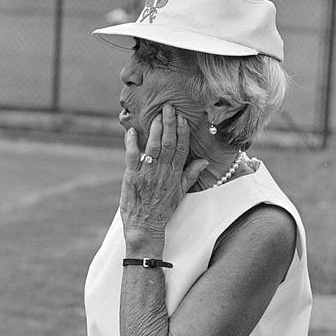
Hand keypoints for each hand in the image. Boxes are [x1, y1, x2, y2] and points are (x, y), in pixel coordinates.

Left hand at [120, 104, 208, 241]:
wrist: (145, 227)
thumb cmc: (162, 210)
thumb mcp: (180, 193)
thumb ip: (191, 175)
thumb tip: (204, 161)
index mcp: (175, 175)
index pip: (182, 149)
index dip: (183, 132)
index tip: (183, 117)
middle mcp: (163, 173)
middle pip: (169, 144)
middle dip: (169, 124)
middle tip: (169, 107)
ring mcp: (147, 175)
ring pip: (153, 147)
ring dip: (155, 130)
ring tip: (156, 115)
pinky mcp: (132, 178)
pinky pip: (132, 156)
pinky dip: (131, 143)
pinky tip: (131, 131)